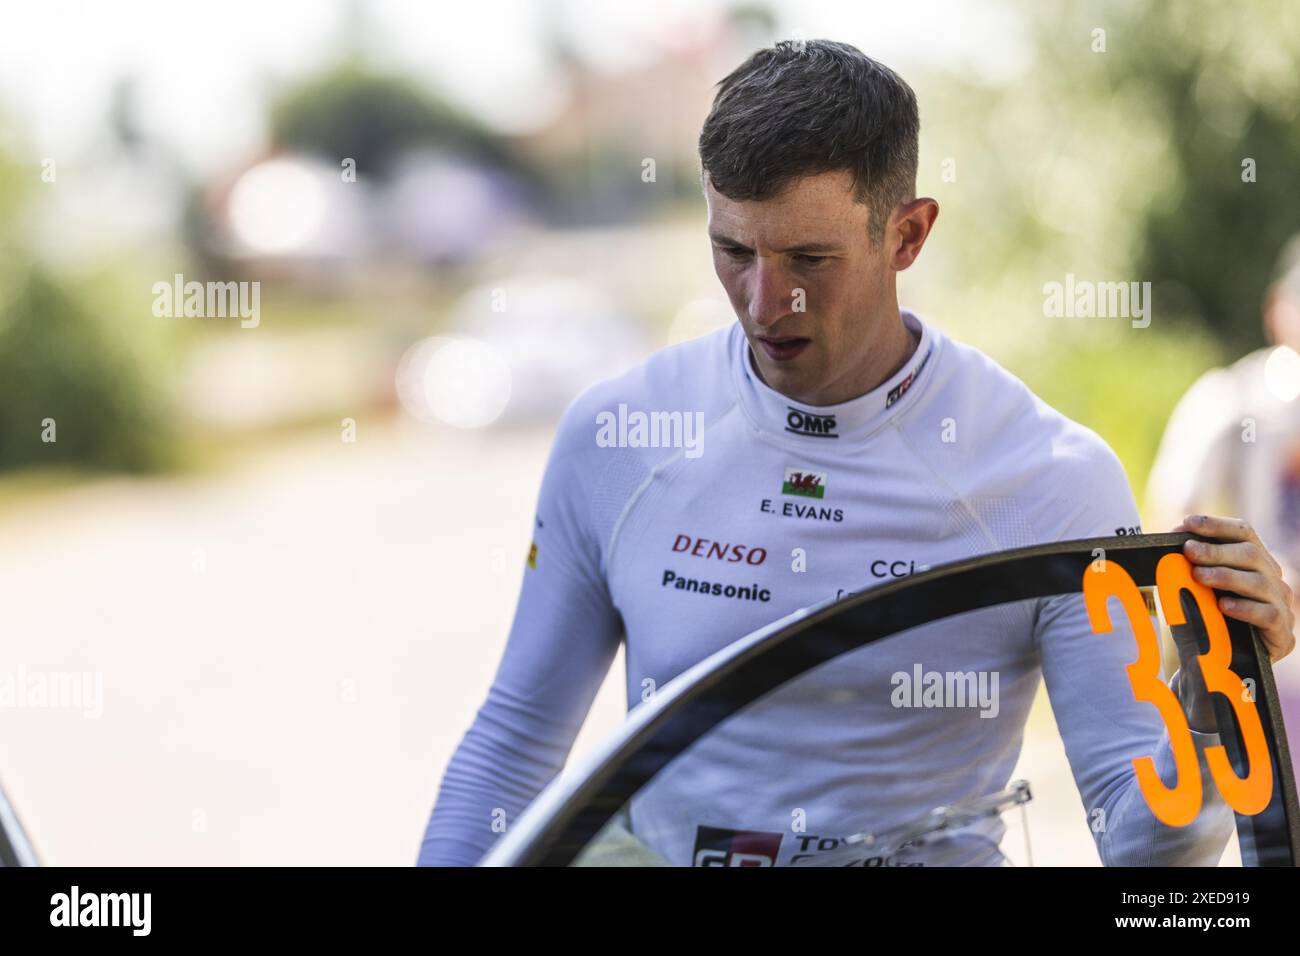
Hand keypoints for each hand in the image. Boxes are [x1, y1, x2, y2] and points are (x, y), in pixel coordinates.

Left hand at [1173, 514, 1296, 663]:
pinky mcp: (1282, 633)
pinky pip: (1267, 615)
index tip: (1188, 522)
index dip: (1217, 525)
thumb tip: (1170, 540)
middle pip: (1251, 554)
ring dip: (1226, 576)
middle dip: (1216, 550)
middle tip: (1188, 550)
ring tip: (1199, 576)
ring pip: (1259, 583)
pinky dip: (1244, 608)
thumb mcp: (1202, 587)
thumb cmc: (1213, 619)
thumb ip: (1194, 565)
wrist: (1227, 665)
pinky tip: (1223, 606)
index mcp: (1256, 562)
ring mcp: (1281, 605)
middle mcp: (1274, 579)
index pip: (1244, 533)